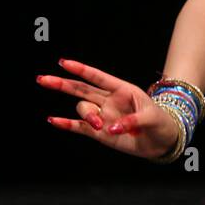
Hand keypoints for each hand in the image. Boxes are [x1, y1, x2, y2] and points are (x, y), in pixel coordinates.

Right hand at [37, 58, 181, 160]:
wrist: (161, 141)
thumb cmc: (159, 122)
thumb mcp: (152, 117)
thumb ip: (133, 120)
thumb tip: (112, 127)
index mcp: (121, 90)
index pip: (98, 77)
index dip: (81, 70)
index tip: (64, 62)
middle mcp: (108, 100)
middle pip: (81, 89)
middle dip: (62, 84)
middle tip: (43, 79)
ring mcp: (102, 116)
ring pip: (83, 109)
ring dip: (86, 115)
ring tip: (99, 125)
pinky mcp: (99, 133)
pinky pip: (79, 127)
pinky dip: (66, 124)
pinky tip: (54, 120)